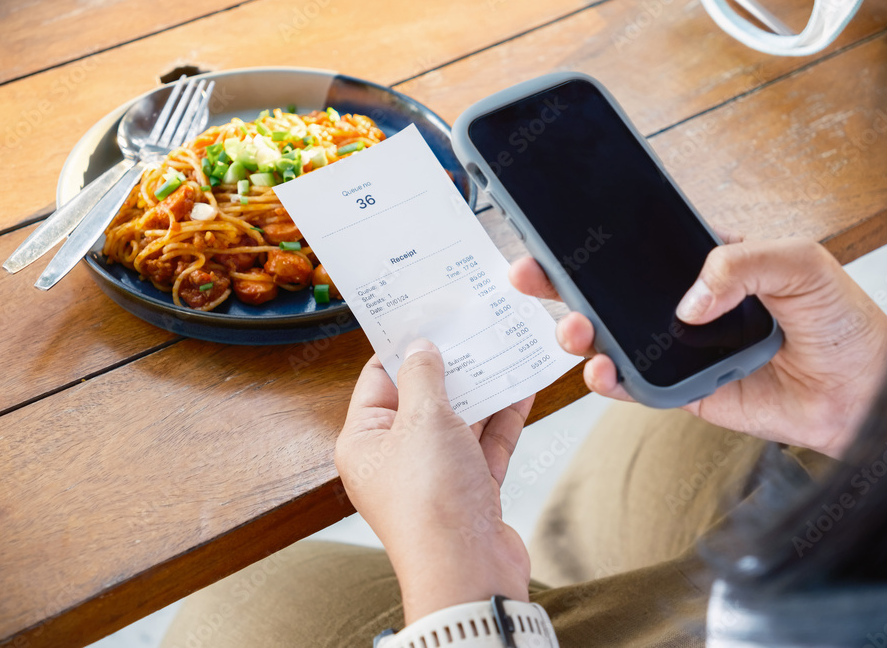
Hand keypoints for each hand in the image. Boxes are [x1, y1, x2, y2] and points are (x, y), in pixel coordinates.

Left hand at [334, 340, 533, 624]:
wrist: (468, 571)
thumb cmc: (431, 504)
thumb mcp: (422, 421)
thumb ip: (424, 377)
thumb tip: (420, 348)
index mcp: (365, 441)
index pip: (378, 379)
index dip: (402, 345)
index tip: (425, 315)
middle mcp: (397, 457)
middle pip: (423, 397)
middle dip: (450, 365)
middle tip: (471, 324)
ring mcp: (436, 474)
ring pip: (459, 419)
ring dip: (483, 388)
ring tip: (503, 346)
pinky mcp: (471, 489)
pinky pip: (486, 443)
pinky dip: (503, 418)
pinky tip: (522, 388)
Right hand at [509, 235, 886, 457]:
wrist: (865, 392)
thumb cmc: (842, 321)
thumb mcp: (799, 262)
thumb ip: (740, 263)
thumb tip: (687, 301)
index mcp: (708, 263)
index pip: (641, 244)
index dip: (598, 238)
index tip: (558, 230)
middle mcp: (687, 304)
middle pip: (610, 289)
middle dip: (563, 282)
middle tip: (532, 275)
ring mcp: (680, 348)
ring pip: (613, 337)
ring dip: (580, 331)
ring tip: (573, 329)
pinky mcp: (684, 391)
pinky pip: (636, 385)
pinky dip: (610, 380)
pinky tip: (600, 370)